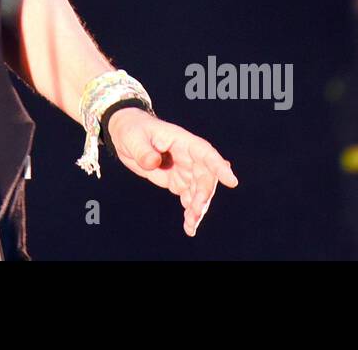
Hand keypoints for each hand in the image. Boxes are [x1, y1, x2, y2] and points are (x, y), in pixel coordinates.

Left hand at [108, 109, 237, 236]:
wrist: (126, 135)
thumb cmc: (132, 130)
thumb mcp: (133, 138)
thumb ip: (143, 151)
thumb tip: (154, 163)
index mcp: (182, 141)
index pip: (206, 154)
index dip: (220, 167)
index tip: (232, 182)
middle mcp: (189, 157)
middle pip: (205, 178)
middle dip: (204, 196)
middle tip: (196, 212)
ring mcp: (185, 171)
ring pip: (199, 192)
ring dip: (199, 208)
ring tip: (191, 225)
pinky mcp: (178, 182)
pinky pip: (189, 199)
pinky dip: (190, 213)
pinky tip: (189, 228)